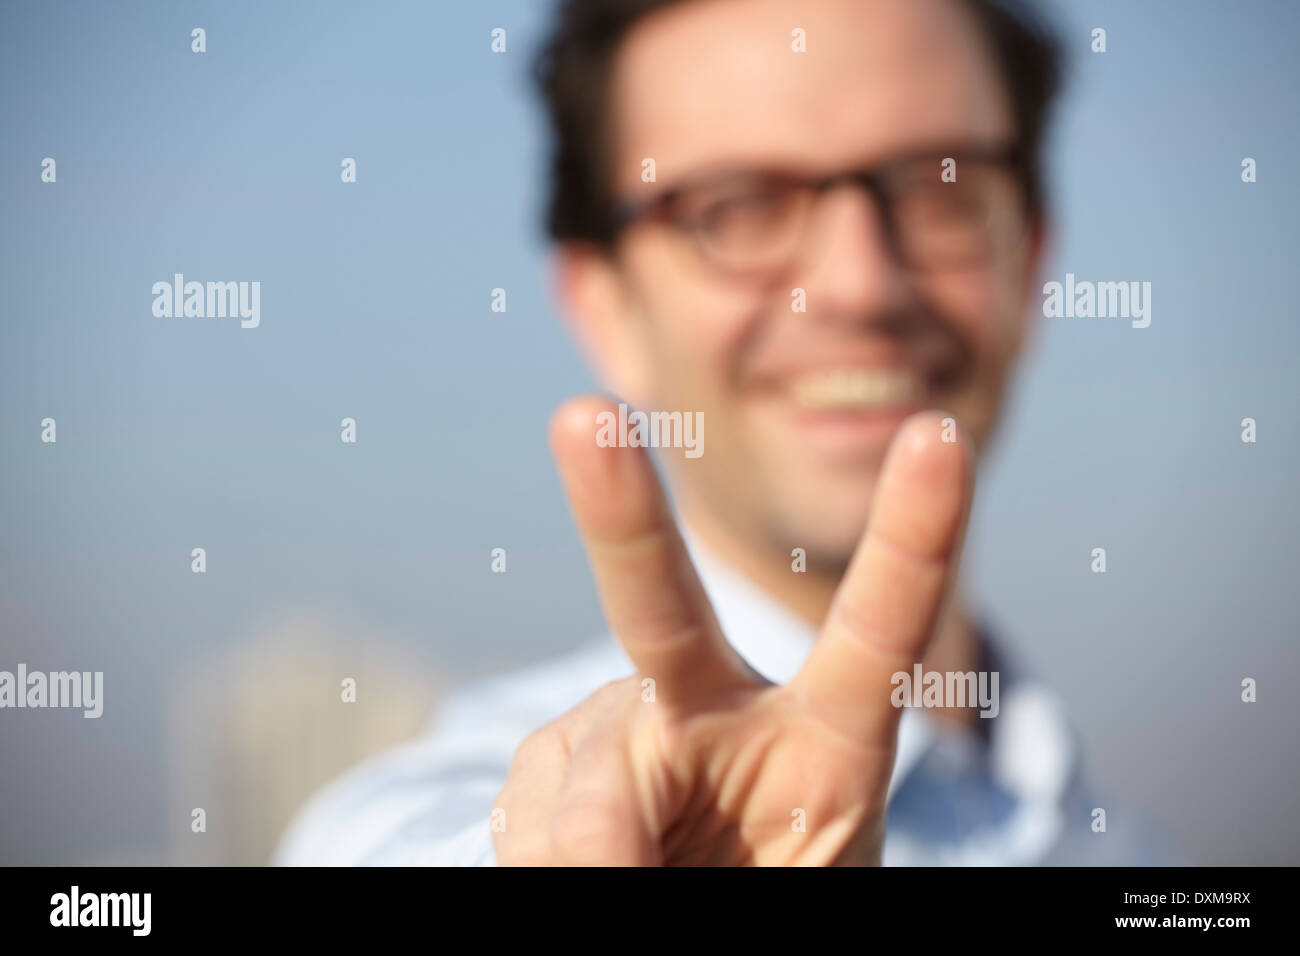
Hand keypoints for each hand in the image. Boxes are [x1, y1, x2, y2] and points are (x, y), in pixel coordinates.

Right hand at [491, 396, 971, 864]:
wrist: (690, 903)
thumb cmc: (778, 884)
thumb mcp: (798, 884)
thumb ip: (719, 854)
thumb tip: (592, 850)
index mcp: (828, 733)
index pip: (877, 629)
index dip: (911, 536)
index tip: (941, 435)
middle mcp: (718, 702)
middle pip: (662, 604)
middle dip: (622, 513)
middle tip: (585, 421)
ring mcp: (627, 726)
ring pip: (585, 765)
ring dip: (592, 849)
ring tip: (638, 879)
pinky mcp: (552, 762)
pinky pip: (530, 802)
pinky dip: (544, 854)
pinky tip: (570, 868)